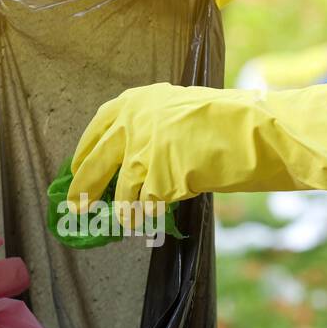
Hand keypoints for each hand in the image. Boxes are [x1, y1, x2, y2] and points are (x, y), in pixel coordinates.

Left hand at [67, 72, 326, 211]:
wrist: (255, 131)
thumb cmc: (225, 123)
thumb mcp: (178, 113)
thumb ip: (146, 130)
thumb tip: (118, 164)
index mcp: (134, 100)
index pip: (94, 131)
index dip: (81, 157)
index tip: (71, 174)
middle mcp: (132, 121)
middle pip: (92, 163)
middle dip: (81, 190)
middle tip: (74, 209)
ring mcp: (142, 149)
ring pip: (119, 192)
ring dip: (121, 212)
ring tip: (126, 223)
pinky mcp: (156, 176)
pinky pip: (140, 208)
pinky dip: (143, 220)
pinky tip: (147, 226)